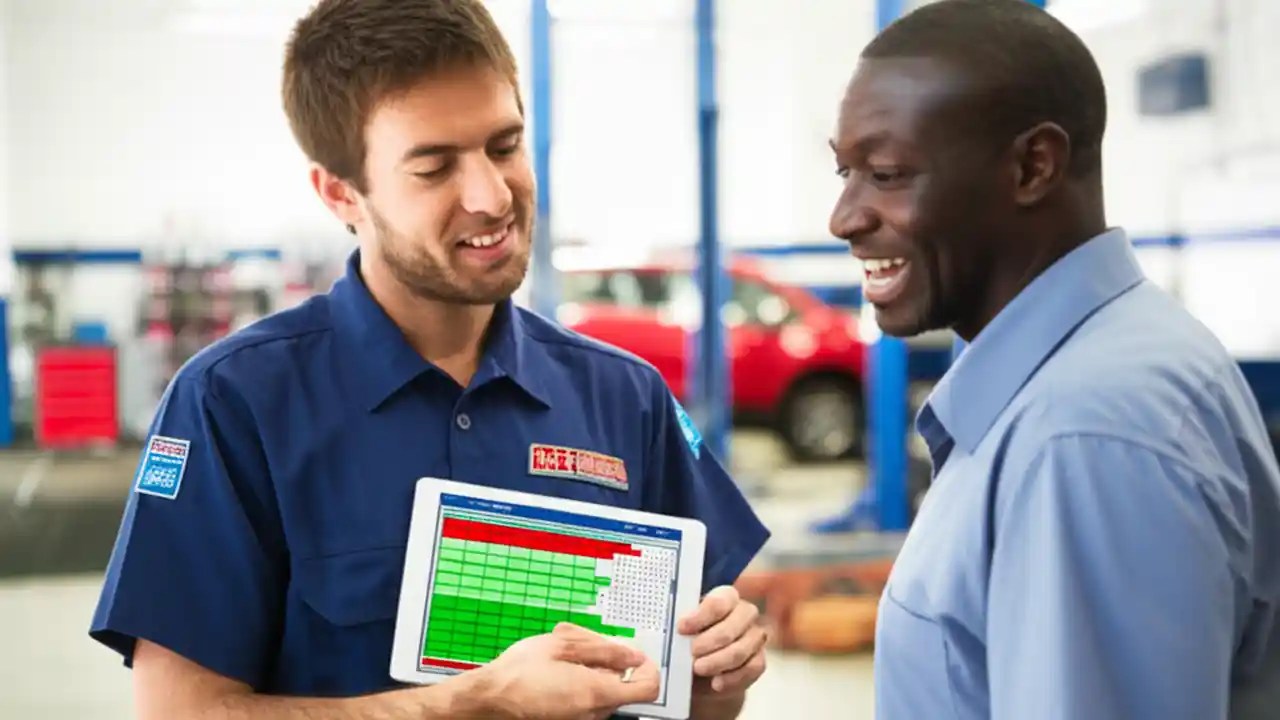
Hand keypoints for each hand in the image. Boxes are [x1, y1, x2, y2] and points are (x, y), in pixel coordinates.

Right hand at [465, 622, 660, 719]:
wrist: (490, 698)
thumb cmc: (520, 671)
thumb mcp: (563, 645)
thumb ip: (604, 649)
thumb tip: (632, 654)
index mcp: (596, 692)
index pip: (648, 688)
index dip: (648, 668)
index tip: (636, 655)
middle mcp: (593, 713)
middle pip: (623, 687)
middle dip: (611, 663)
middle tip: (585, 645)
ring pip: (604, 692)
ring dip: (593, 672)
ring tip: (563, 656)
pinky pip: (588, 701)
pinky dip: (581, 683)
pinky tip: (557, 671)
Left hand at [678, 586, 767, 697]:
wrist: (701, 669)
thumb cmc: (691, 640)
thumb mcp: (684, 629)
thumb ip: (684, 625)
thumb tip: (677, 629)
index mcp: (726, 597)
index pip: (719, 602)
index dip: (700, 616)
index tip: (682, 628)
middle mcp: (745, 613)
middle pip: (732, 626)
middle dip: (710, 641)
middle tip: (692, 652)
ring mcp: (755, 637)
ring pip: (741, 649)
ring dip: (718, 661)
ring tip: (699, 668)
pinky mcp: (759, 660)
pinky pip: (751, 669)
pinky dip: (731, 678)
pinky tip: (716, 683)